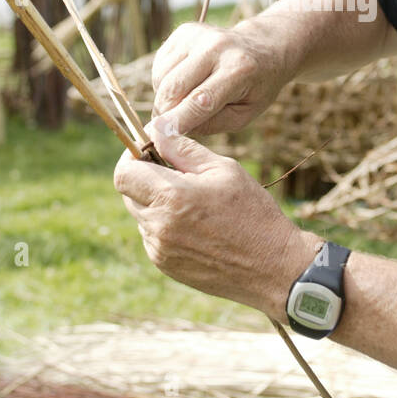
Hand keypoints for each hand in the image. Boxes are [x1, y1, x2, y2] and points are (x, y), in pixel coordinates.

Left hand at [114, 120, 317, 315]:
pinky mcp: (166, 266)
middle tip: (177, 175)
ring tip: (194, 204)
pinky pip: (153, 237)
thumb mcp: (223, 170)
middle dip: (145, 179)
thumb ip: (183, 149)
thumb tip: (156, 130)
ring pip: (141, 216)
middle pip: (128, 194)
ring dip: (157, 203)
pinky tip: (197, 226)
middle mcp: (159, 226)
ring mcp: (160, 250)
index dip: (131, 158)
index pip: (124, 174)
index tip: (148, 152)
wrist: (272, 267)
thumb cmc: (253, 212)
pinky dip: (165, 225)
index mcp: (172, 197)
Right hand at [151, 22, 292, 135]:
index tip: (161, 135)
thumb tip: (171, 128)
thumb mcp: (243, 115)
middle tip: (169, 127)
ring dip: (164, 97)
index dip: (179, 119)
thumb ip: (210, 124)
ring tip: (184, 102)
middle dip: (165, 112)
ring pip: (162, 76)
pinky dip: (164, 81)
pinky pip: (160, 65)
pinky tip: (184, 83)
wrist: (263, 49)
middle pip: (174, 87)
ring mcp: (198, 35)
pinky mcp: (184, 31)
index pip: (201, 99)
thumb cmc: (254, 89)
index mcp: (239, 69)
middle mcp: (217, 46)